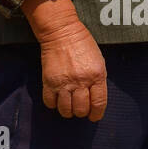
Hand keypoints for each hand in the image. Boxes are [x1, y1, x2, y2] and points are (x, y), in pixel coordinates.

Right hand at [20, 0, 107, 119]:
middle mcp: (81, 81)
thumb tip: (95, 100)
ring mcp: (64, 82)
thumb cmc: (82, 44)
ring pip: (66, 110)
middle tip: (80, 108)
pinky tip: (57, 98)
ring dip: (67, 110)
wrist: (62, 32)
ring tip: (68, 104)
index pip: (98, 103)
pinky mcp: (49, 81)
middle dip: (81, 112)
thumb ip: (98, 81)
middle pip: (81, 109)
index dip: (96, 114)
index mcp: (97, 75)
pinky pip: (50, 103)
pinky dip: (53, 104)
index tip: (93, 116)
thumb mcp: (99, 61)